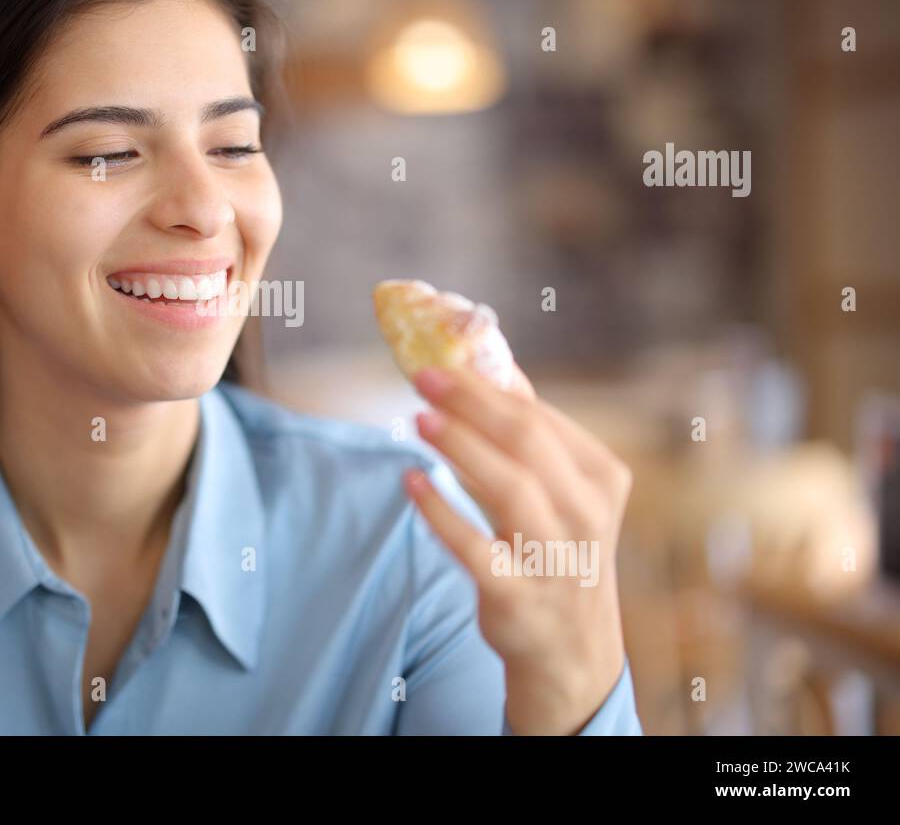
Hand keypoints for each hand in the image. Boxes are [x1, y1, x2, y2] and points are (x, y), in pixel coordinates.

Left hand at [402, 363, 630, 733]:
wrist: (571, 650)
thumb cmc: (557, 550)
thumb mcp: (563, 490)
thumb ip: (532, 430)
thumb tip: (494, 363)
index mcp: (601, 477)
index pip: (540, 417)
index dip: (486, 386)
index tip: (441, 363)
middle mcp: (587, 515)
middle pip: (526, 443)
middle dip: (471, 404)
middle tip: (423, 379)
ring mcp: (556, 558)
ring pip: (509, 489)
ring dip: (460, 448)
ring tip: (418, 420)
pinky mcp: (518, 596)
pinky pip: (475, 548)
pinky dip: (440, 512)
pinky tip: (411, 482)